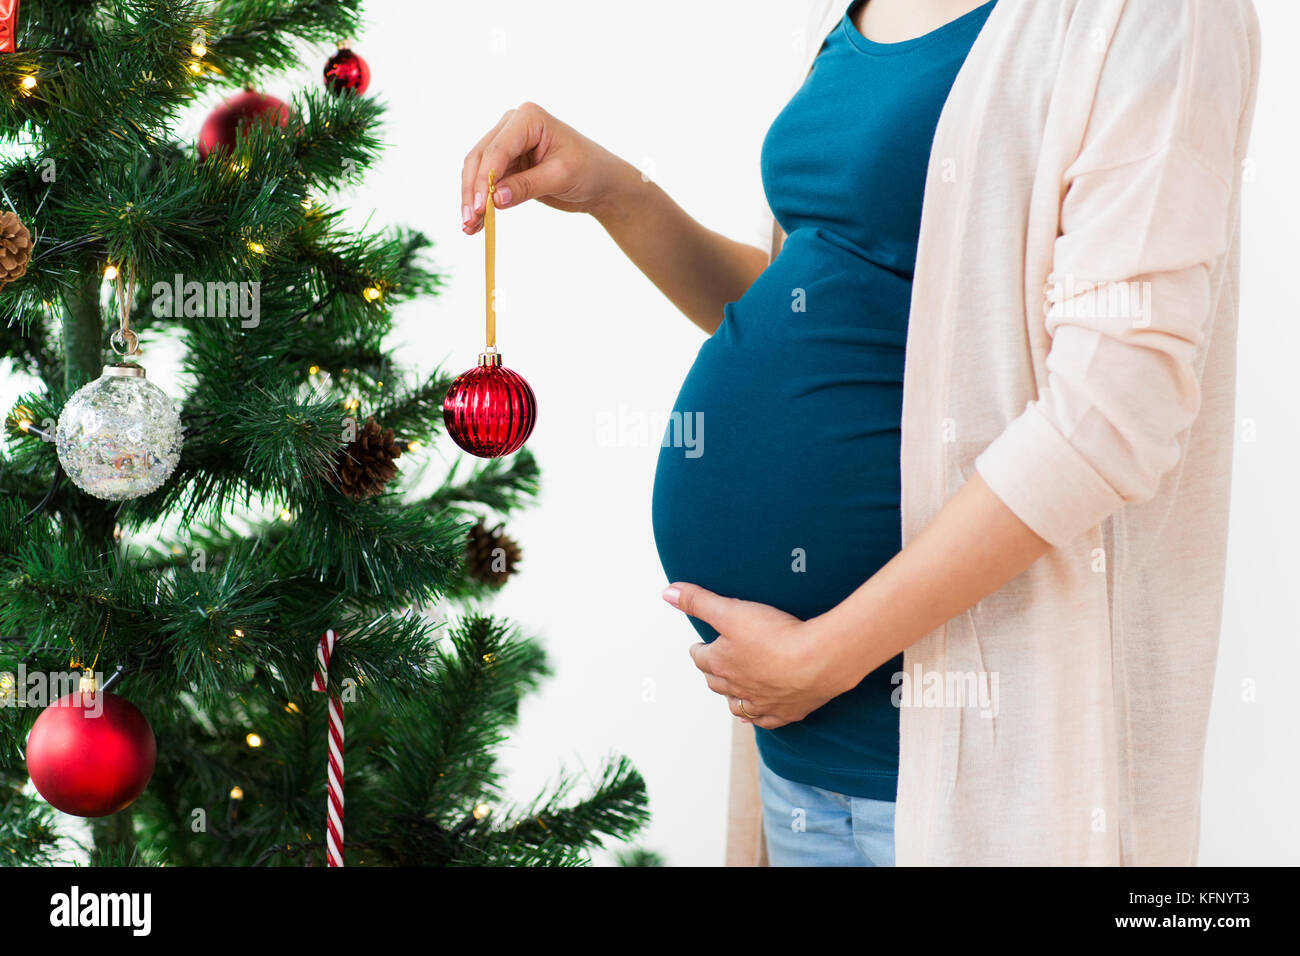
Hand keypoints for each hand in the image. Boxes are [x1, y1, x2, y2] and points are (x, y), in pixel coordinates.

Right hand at [460, 101, 631, 231]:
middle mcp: (512, 125)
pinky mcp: (507, 163)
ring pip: (477, 171)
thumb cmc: (589, 170)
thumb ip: (527, 186)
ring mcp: (507, 144)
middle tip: (469, 221)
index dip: (484, 179)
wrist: (601, 181)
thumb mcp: (560, 178)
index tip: (479, 207)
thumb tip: (495, 199)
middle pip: (480, 158)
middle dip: (473, 191)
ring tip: (469, 227)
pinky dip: (480, 202)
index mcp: (528, 118)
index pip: (497, 149)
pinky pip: (486, 183)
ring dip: (471, 199)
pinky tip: (476, 224)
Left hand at [663, 583, 856, 728]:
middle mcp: (738, 687)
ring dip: (731, 697)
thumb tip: (668, 592)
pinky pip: (765, 720)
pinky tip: (754, 716)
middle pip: (716, 682)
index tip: (699, 646)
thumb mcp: (731, 610)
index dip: (699, 650)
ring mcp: (762, 703)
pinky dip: (757, 718)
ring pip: (737, 705)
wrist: (818, 660)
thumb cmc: (775, 634)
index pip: (701, 658)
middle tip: (713, 664)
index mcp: (722, 663)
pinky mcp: (787, 712)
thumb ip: (699, 601)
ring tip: (730, 690)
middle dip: (712, 672)